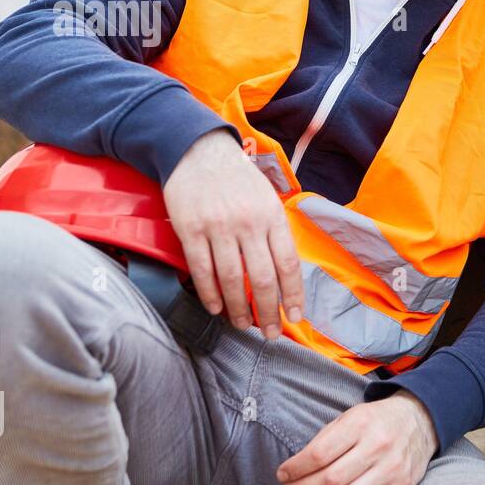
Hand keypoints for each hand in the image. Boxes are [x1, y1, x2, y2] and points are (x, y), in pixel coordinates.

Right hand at [162, 128, 304, 338]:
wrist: (197, 151)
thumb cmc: (237, 179)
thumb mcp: (267, 198)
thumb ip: (275, 232)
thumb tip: (286, 274)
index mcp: (272, 216)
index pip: (288, 264)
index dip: (292, 295)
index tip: (294, 317)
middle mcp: (248, 223)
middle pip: (263, 278)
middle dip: (267, 311)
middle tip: (268, 333)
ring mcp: (219, 227)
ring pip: (232, 279)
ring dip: (238, 309)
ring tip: (242, 324)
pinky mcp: (191, 230)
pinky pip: (202, 270)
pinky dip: (210, 294)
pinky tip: (216, 308)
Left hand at [275, 392, 438, 484]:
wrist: (420, 420)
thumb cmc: (376, 420)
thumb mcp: (349, 416)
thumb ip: (325, 440)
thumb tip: (296, 468)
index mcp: (361, 423)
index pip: (319, 454)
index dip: (295, 468)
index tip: (282, 474)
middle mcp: (379, 445)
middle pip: (331, 478)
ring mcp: (393, 468)